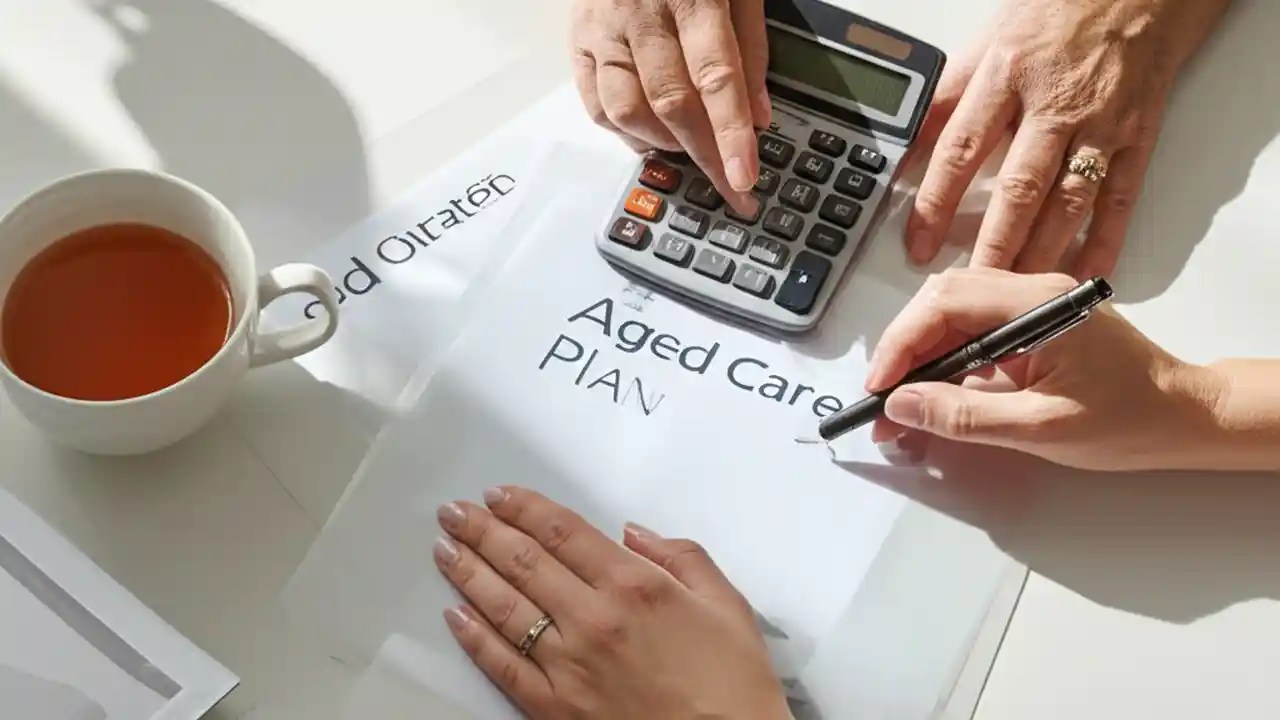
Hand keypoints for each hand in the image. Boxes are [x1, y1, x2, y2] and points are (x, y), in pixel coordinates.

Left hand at [434, 487, 790, 719]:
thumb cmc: (734, 684)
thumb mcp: (727, 604)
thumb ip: (680, 556)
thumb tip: (632, 533)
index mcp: (634, 585)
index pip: (562, 531)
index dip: (524, 508)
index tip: (498, 495)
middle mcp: (593, 618)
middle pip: (523, 561)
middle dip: (482, 531)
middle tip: (454, 512)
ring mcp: (569, 665)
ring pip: (504, 607)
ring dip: (469, 573)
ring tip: (444, 549)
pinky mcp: (555, 707)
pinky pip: (503, 666)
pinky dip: (474, 637)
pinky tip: (455, 614)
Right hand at [570, 0, 769, 213]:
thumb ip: (750, 46)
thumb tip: (756, 115)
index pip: (715, 77)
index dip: (730, 133)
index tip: (744, 177)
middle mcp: (641, 14)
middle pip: (671, 103)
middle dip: (705, 155)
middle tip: (731, 188)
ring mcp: (604, 30)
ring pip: (627, 111)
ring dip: (663, 144)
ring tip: (690, 148)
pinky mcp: (578, 41)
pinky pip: (596, 106)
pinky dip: (626, 132)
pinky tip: (651, 134)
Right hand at [865, 268, 1223, 471]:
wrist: (1187, 417)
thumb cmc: (1130, 420)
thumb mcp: (1042, 428)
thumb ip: (966, 416)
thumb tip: (902, 405)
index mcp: (1037, 303)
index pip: (944, 304)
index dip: (901, 345)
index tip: (878, 388)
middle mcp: (1031, 290)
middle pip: (941, 302)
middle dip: (903, 351)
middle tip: (882, 401)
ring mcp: (1031, 304)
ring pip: (952, 315)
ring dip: (921, 358)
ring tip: (901, 407)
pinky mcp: (1031, 324)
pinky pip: (973, 331)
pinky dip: (945, 361)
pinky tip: (935, 396)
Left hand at [907, 0, 1231, 277]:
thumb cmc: (1057, 13)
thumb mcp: (987, 43)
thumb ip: (947, 99)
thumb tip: (905, 148)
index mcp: (1005, 78)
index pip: (959, 151)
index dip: (935, 204)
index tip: (919, 245)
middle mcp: (1052, 105)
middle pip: (1017, 188)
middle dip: (992, 245)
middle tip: (971, 289)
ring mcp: (1099, 123)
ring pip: (1067, 202)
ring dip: (1040, 254)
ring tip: (1016, 298)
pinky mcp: (1137, 136)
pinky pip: (1119, 198)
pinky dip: (1104, 241)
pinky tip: (1084, 275)